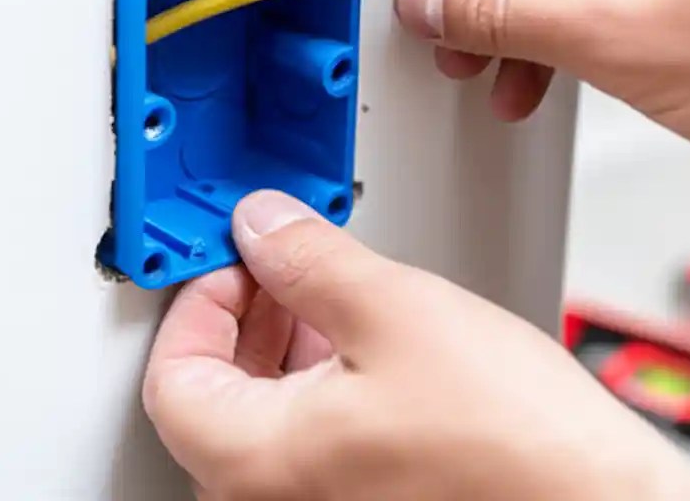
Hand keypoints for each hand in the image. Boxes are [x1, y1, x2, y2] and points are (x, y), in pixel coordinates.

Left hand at [143, 191, 689, 499]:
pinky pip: (307, 444)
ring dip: (280, 346)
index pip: (172, 376)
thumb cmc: (518, 446)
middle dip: (243, 315)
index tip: (233, 257)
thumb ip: (308, 260)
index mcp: (257, 463)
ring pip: (260, 421)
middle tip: (276, 262)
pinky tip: (360, 341)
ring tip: (326, 290)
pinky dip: (317, 385)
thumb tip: (261, 227)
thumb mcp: (396, 312)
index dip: (198, 300)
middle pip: (211, 399)